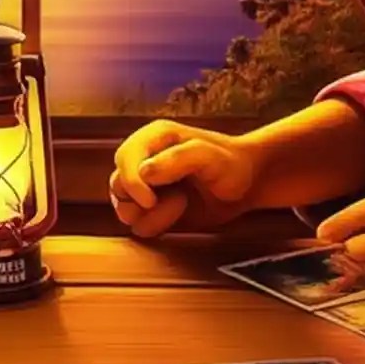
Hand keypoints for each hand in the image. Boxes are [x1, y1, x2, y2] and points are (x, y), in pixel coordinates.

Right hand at [109, 120, 255, 236]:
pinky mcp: (151, 209)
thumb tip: (143, 173)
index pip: (123, 159)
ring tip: (181, 204)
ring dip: (150, 214)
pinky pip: (137, 224)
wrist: (246, 185)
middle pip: (117, 185)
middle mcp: (144, 160)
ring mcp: (145, 186)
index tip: (151, 200)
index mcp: (153, 138)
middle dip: (141, 200)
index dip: (131, 182)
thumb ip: (178, 158)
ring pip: (123, 207)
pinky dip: (156, 225)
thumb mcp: (210, 156)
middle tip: (177, 200)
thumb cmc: (231, 164)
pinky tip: (179, 213)